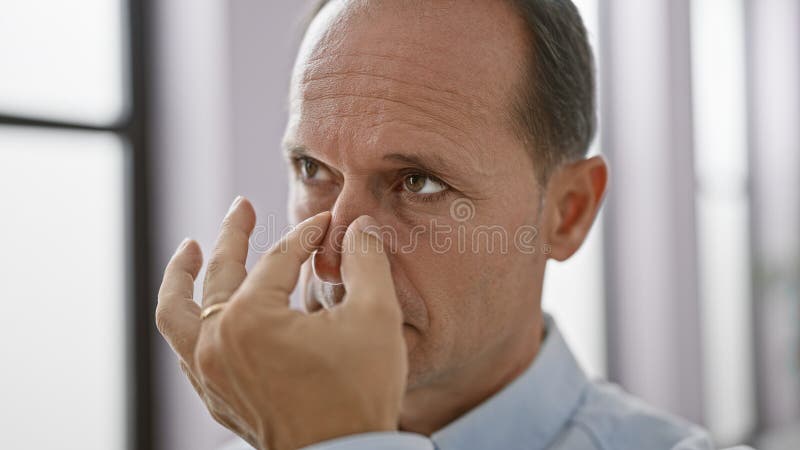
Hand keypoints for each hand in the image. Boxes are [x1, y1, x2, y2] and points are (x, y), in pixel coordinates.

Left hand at [155, 197, 406, 449]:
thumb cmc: (359, 394)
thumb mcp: (376, 317)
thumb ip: (366, 261)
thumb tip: (358, 228)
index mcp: (250, 319)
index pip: (277, 259)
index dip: (306, 236)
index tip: (326, 227)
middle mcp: (216, 342)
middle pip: (218, 274)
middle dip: (232, 235)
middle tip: (241, 207)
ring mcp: (208, 373)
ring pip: (177, 314)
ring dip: (181, 277)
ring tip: (185, 250)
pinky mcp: (214, 398)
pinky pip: (184, 349)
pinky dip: (187, 321)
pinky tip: (202, 312)